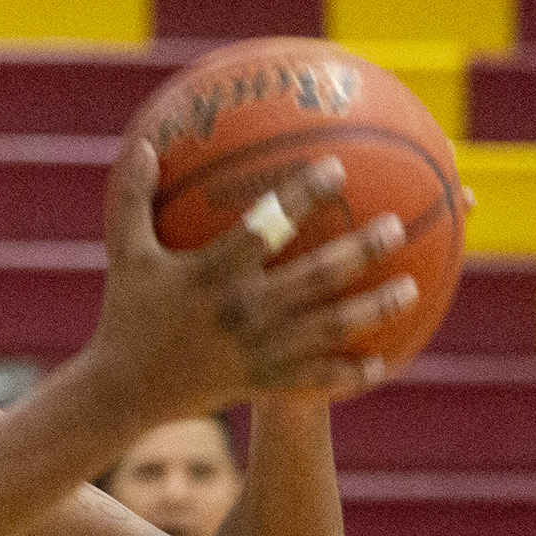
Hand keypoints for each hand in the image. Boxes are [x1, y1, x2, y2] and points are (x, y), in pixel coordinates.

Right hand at [84, 144, 416, 424]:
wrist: (124, 392)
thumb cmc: (127, 314)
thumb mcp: (126, 254)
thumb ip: (132, 198)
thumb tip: (141, 143)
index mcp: (212, 273)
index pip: (266, 227)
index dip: (303, 196)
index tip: (336, 168)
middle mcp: (243, 309)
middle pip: (315, 278)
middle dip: (359, 252)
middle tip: (395, 227)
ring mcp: (258, 350)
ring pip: (327, 329)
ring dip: (373, 309)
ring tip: (411, 289)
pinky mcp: (262, 382)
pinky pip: (314, 379)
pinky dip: (349, 373)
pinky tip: (382, 362)